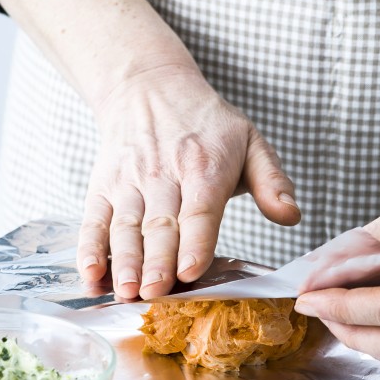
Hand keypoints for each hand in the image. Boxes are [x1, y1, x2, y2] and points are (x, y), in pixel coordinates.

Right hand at [76, 64, 299, 299]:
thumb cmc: (206, 122)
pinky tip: (89, 274)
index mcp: (204, 167)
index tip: (190, 271)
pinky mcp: (103, 186)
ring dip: (123, 261)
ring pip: (125, 226)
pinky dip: (88, 248)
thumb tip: (291, 216)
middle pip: (159, 224)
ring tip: (125, 291)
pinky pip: (94, 220)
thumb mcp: (249, 140)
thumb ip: (271, 181)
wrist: (148, 86)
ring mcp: (129, 181)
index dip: (194, 242)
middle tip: (154, 293)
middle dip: (156, 262)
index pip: (198, 210)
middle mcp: (163, 175)